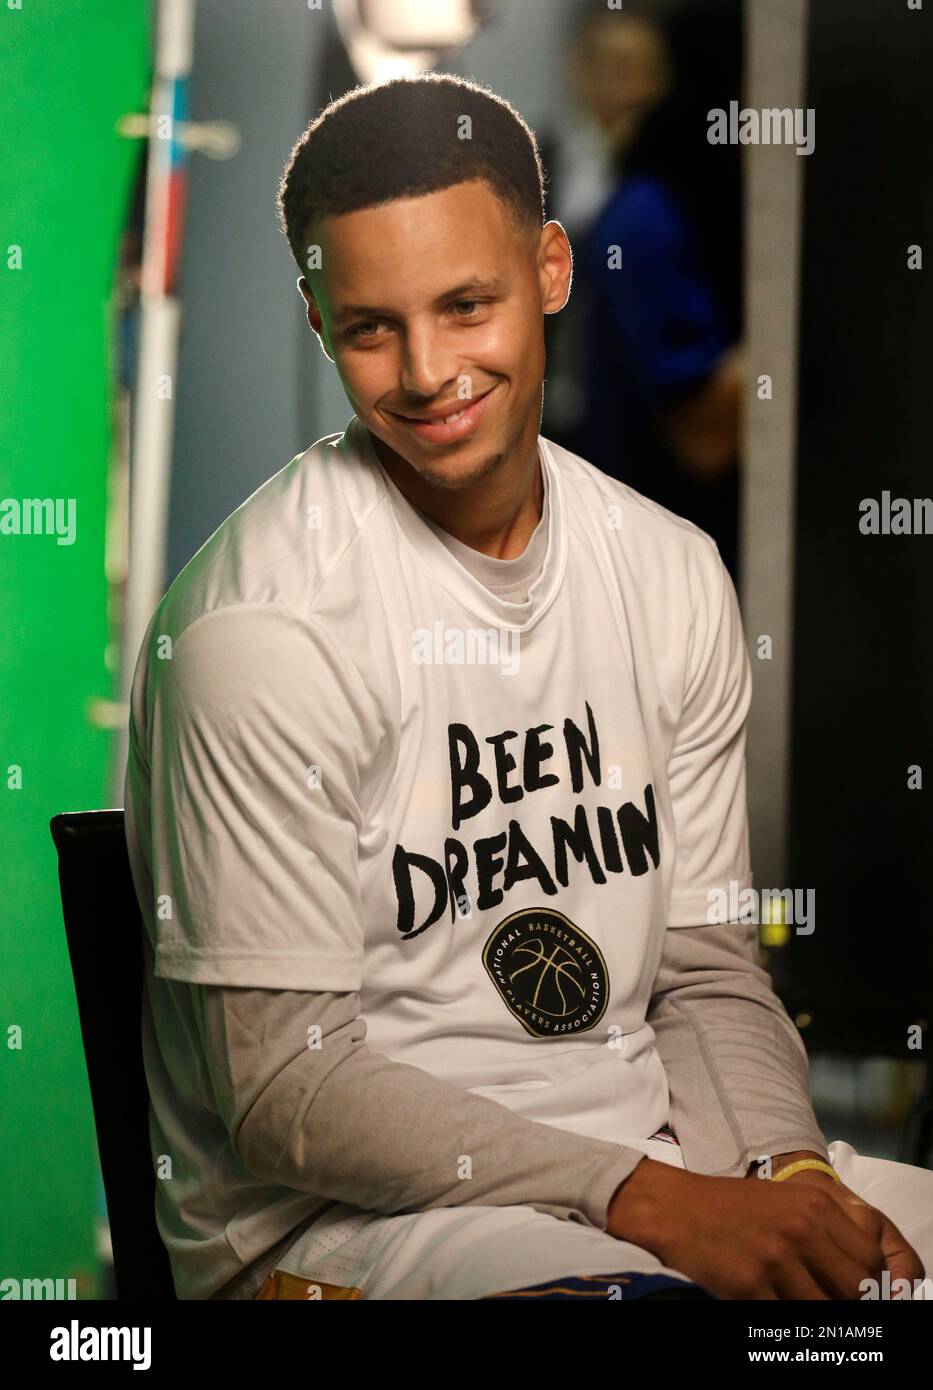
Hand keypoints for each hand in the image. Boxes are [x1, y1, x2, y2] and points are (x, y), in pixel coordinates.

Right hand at [606, 1157, 886, 1299]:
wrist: (672, 1207)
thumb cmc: (729, 1206)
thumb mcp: (785, 1201)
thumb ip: (823, 1230)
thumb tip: (860, 1277)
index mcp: (814, 1205)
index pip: (870, 1259)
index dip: (869, 1285)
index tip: (855, 1294)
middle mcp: (800, 1228)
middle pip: (855, 1288)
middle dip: (847, 1304)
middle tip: (825, 1305)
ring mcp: (775, 1257)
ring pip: (822, 1311)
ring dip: (814, 1316)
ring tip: (794, 1306)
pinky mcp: (748, 1284)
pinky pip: (783, 1321)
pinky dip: (781, 1324)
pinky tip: (768, 1308)